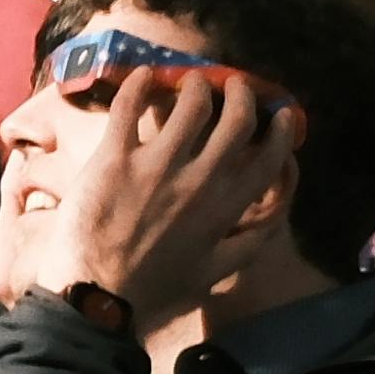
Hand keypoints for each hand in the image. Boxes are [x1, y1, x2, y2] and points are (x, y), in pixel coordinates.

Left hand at [37, 63, 294, 318]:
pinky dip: (138, 83)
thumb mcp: (211, 275)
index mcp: (224, 208)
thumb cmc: (154, 291)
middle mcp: (198, 180)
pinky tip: (143, 74)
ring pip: (190, 103)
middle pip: (235, 118)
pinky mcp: (114, 157)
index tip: (278, 112)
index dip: (279, 129)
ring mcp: (155, 165)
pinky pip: (129, 106)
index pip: (267, 157)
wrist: (95, 299)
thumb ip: (246, 245)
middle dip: (239, 93)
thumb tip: (271, 220)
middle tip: (232, 84)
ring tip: (190, 82)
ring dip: (194, 85)